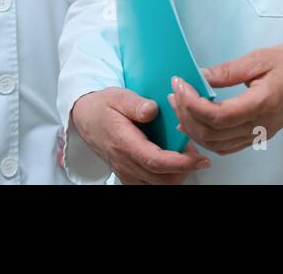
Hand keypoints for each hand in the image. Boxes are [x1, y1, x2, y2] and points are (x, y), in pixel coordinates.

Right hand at [71, 87, 211, 183]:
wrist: (85, 117)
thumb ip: (134, 103)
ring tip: (187, 158)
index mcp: (123, 142)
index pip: (155, 160)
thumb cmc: (102, 107)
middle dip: (184, 171)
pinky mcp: (128, 174)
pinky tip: (173, 164)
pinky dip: (165, 178)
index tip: (196, 158)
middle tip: (197, 156)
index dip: (179, 162)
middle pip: (160, 179)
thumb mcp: (117, 96)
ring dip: (175, 175)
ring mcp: (126, 171)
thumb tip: (152, 109)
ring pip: (157, 185)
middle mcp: (124, 162)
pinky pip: (150, 184)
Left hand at [168, 43, 282, 154]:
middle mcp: (261, 125)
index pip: (218, 116)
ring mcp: (261, 133)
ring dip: (195, 129)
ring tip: (181, 106)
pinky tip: (197, 122)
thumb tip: (199, 76)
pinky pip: (228, 145)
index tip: (180, 84)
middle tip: (175, 92)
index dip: (192, 103)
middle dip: (187, 114)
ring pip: (218, 145)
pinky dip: (208, 138)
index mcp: (262, 104)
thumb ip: (228, 70)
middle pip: (214, 134)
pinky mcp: (260, 133)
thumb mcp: (260, 58)